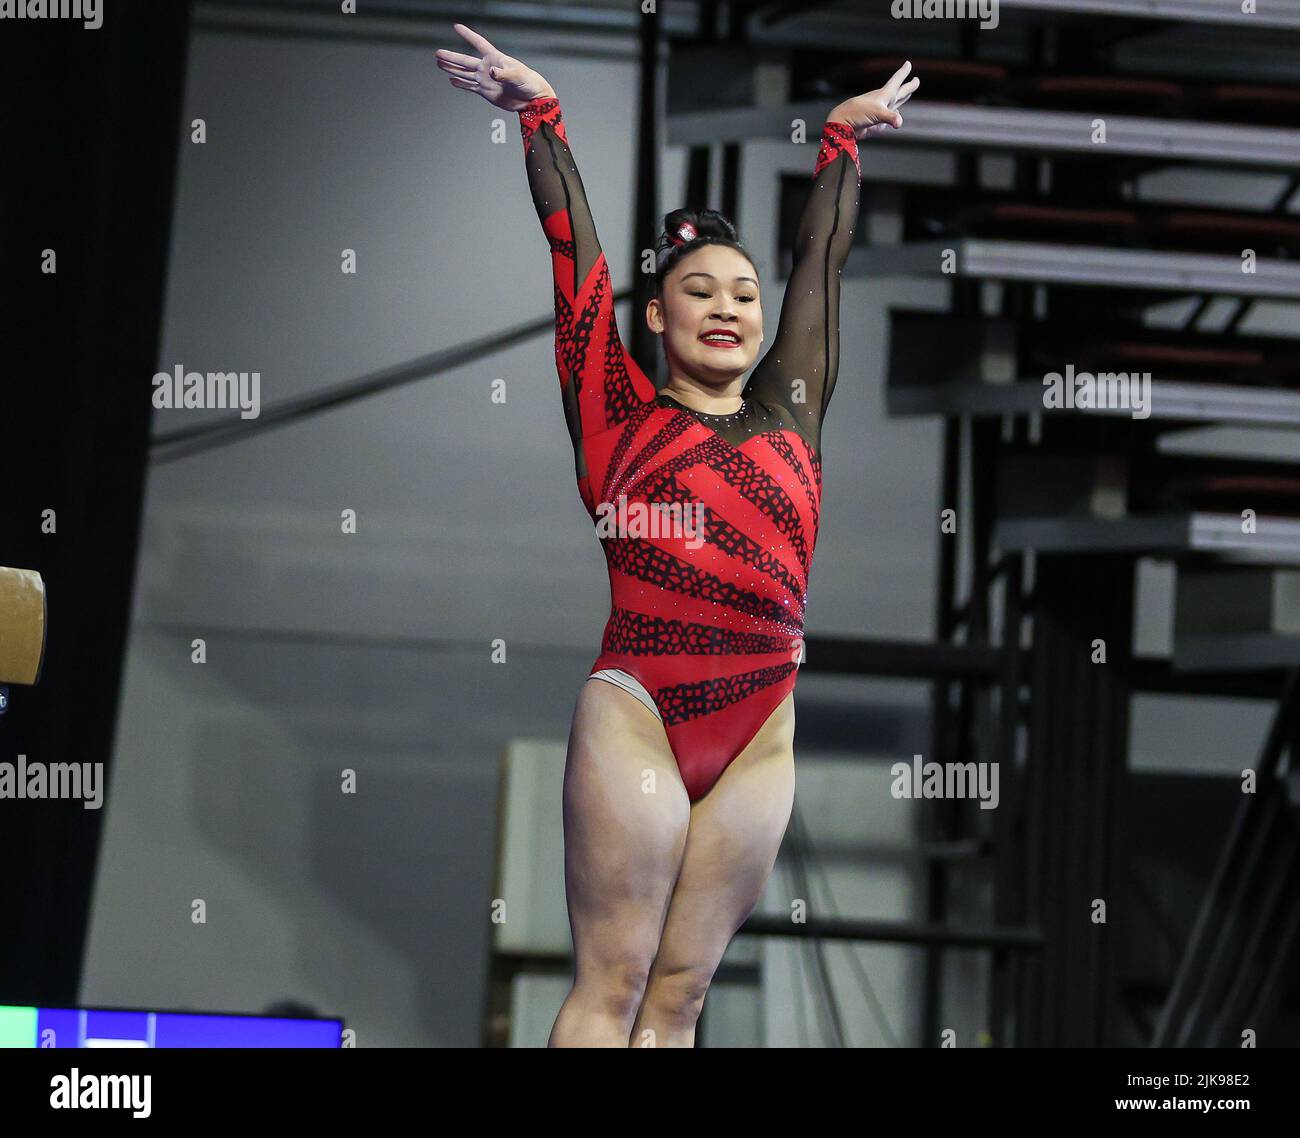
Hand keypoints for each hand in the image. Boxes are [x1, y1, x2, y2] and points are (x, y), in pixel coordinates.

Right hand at [435, 22, 554, 111]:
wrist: (532, 99)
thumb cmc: (528, 82)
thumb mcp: (517, 76)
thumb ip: (503, 74)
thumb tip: (490, 72)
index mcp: (495, 58)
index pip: (479, 43)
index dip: (468, 35)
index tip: (457, 26)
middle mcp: (487, 67)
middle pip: (465, 60)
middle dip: (451, 57)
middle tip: (437, 53)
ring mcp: (485, 80)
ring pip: (464, 73)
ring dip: (452, 68)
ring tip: (440, 63)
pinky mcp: (486, 92)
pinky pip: (470, 87)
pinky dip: (461, 84)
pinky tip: (452, 80)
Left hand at [829, 60, 919, 139]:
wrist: (844, 125)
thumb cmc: (858, 114)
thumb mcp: (877, 113)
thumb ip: (890, 117)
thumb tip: (899, 123)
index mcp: (884, 94)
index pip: (897, 80)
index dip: (903, 72)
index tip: (908, 63)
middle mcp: (884, 101)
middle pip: (900, 91)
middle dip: (909, 86)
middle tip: (917, 80)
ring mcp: (881, 112)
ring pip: (896, 102)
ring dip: (904, 97)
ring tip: (909, 92)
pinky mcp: (878, 122)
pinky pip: (890, 117)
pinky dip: (895, 115)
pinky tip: (896, 115)